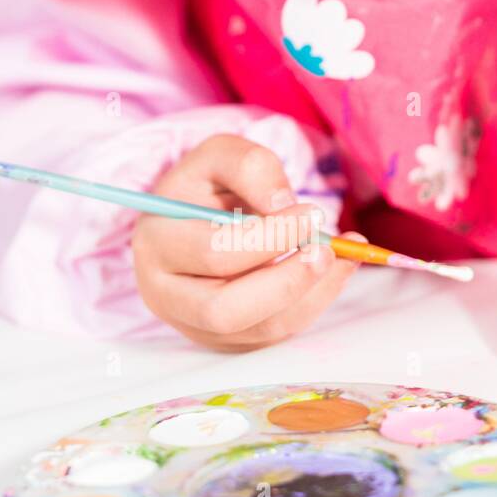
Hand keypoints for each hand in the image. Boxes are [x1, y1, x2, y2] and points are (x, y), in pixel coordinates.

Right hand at [133, 134, 359, 349]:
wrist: (192, 220)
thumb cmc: (206, 187)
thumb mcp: (220, 155)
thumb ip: (250, 167)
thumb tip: (283, 206)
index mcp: (156, 244)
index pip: (214, 255)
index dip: (270, 237)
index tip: (313, 214)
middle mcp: (165, 295)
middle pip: (224, 310)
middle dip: (286, 282)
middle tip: (326, 250)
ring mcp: (195, 326)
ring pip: (257, 330)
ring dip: (309, 296)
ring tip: (340, 257)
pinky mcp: (226, 340)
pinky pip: (275, 335)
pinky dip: (313, 304)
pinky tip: (333, 272)